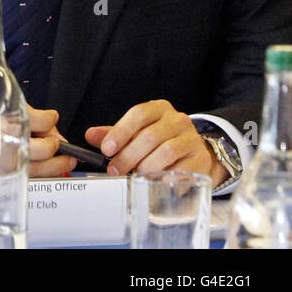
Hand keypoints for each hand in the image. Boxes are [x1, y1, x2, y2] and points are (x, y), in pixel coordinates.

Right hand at [0, 107, 75, 175]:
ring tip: (65, 158)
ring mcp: (0, 165)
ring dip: (59, 163)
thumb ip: (21, 110)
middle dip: (55, 143)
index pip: (36, 121)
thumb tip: (51, 120)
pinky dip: (47, 173)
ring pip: (41, 168)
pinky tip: (53, 167)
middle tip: (56, 139)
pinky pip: (30, 178)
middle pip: (43, 148)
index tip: (51, 117)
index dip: (48, 119)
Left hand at [85, 100, 225, 182]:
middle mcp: (177, 121)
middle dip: (128, 155)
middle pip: (150, 136)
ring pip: (166, 151)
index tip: (106, 149)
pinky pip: (183, 169)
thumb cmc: (158, 141)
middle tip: (115, 169)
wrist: (191, 152)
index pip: (139, 114)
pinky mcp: (200, 159)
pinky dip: (166, 177)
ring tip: (135, 176)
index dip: (120, 132)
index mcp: (159, 109)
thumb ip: (112, 134)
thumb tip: (91, 135)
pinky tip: (155, 181)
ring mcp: (191, 139)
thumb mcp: (135, 133)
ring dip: (145, 167)